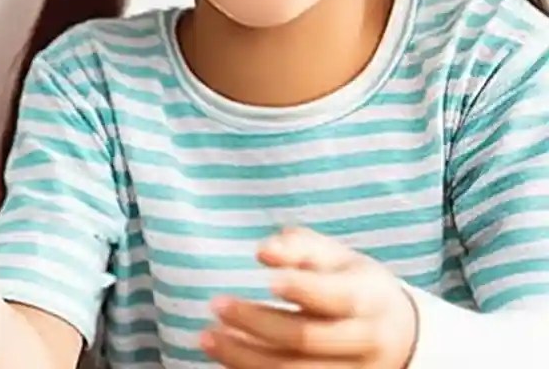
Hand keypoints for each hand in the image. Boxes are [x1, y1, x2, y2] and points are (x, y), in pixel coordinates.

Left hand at [202, 226, 418, 368]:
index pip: (336, 297)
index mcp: (369, 299)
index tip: (267, 278)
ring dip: (243, 357)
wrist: (398, 337)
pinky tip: (225, 357)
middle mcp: (363, 341)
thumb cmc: (353, 286)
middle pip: (306, 338)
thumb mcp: (336, 258)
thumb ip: (299, 247)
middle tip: (217, 304)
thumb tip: (263, 252)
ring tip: (207, 337)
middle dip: (256, 322)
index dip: (302, 288)